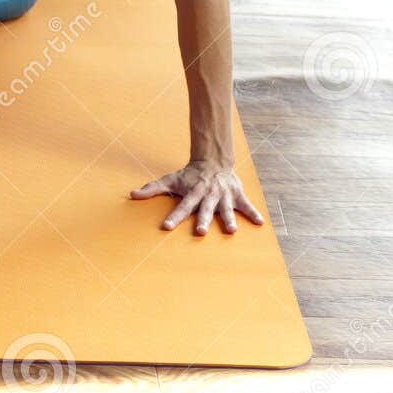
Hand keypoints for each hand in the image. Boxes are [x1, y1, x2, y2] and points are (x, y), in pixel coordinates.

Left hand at [130, 161, 264, 236]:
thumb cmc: (189, 174)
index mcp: (192, 192)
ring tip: (232, 230)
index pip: (181, 206)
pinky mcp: (237, 194)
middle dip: (203, 220)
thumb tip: (132, 195)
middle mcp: (208, 195)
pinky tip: (260, 223)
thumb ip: (152, 188)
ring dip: (229, 219)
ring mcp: (224, 195)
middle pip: (205, 209)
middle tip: (200, 232)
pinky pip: (246, 205)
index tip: (166, 227)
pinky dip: (253, 213)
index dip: (173, 216)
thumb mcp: (170, 179)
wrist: (213, 160)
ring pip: (226, 209)